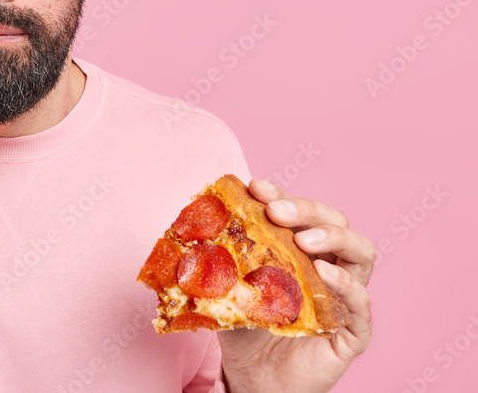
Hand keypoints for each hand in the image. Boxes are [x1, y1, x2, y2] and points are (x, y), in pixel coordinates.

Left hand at [218, 178, 373, 392]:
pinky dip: (347, 285)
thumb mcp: (227, 287)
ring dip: (334, 237)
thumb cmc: (243, 330)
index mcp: (299, 250)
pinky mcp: (352, 331)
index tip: (256, 187)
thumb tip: (198, 225)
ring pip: (361, 253)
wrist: (252, 379)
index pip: (298, 213)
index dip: (280, 195)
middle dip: (307, 210)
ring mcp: (345, 297)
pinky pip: (362, 303)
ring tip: (305, 240)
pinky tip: (325, 274)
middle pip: (335, 223)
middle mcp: (327, 266)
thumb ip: (220, 260)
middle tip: (277, 212)